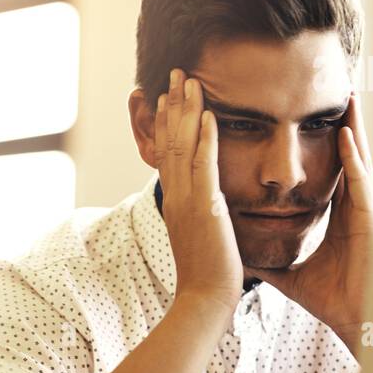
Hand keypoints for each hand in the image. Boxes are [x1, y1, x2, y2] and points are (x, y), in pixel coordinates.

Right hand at [153, 68, 242, 315]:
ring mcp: (188, 200)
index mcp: (175, 202)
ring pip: (182, 146)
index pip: (166, 154)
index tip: (165, 97)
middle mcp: (176, 196)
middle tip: (174, 74)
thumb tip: (206, 205)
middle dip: (172, 105)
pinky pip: (204, 166)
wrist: (204, 299)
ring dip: (186, 111)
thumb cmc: (207, 274)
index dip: (165, 123)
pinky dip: (205, 139)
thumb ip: (200, 215)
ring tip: (188, 81)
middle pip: (169, 141)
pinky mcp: (205, 208)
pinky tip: (208, 114)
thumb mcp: (200, 236)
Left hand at [247, 92, 372, 353]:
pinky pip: (359, 181)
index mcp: (337, 214)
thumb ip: (268, 260)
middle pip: (346, 156)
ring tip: (345, 96)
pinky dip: (352, 157)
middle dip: (340, 124)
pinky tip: (345, 134)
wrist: (354, 319)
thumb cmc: (331, 298)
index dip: (321, 145)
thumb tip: (240, 257)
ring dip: (351, 126)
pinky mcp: (369, 218)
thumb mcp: (290, 273)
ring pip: (357, 159)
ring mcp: (364, 209)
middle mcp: (352, 206)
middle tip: (330, 92)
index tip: (307, 119)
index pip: (328, 170)